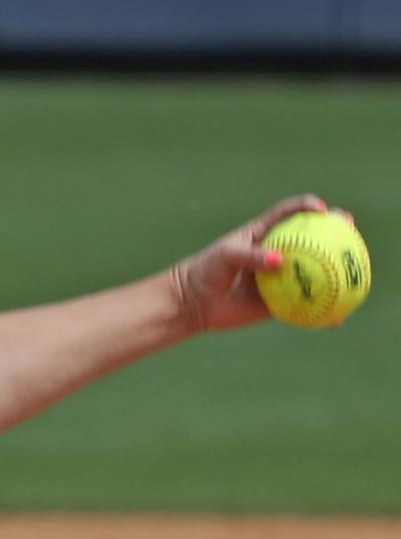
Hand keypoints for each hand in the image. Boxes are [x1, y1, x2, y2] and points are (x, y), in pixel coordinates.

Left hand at [170, 194, 342, 333]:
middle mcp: (278, 253)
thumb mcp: (225, 257)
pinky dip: (321, 311)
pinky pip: (305, 305)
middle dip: (336, 232)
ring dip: (338, 271)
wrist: (194, 303)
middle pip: (313, 239)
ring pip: (315, 272)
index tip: (321, 209)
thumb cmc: (206, 271)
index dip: (309, 206)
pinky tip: (336, 319)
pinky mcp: (279, 301)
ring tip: (357, 271)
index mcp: (265, 233)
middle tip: (348, 230)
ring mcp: (281, 277)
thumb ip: (251, 256)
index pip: (291, 214)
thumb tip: (280, 261)